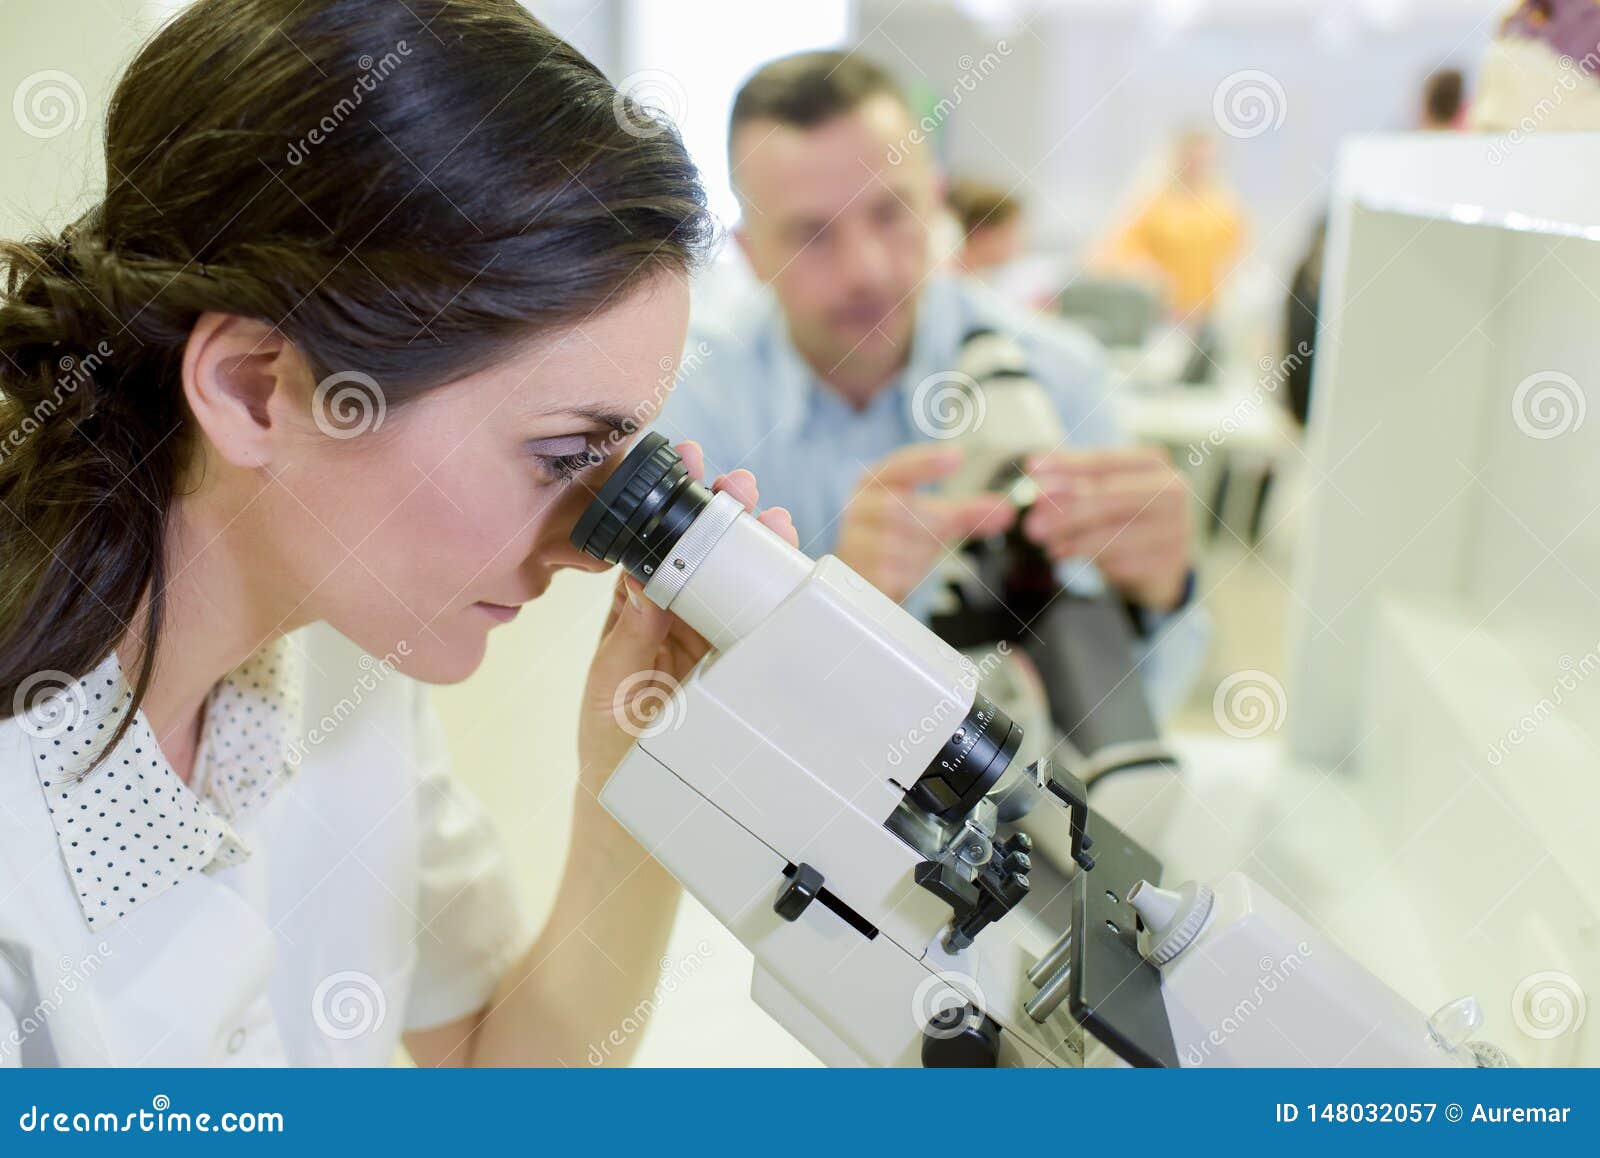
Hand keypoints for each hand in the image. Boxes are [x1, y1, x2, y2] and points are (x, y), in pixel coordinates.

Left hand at [578, 441, 796, 793]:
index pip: (657, 545)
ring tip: (771, 517)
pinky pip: (761, 622)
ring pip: (738, 581)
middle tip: (737, 485)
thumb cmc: (611, 741)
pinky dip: (776, 591)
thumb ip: (630, 636)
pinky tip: (787, 564)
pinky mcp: (741, 665)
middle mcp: (677, 616)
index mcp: (637, 608)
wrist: (642, 802)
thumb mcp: (612, 684)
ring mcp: (713, 638)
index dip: (671, 506)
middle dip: (723, 513)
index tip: (687, 469)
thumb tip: (645, 584)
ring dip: (756, 544)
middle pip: (703, 553)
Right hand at [834, 444, 1016, 602]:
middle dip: (930, 524)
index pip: (897, 466)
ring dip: (917, 555)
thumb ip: (968, 513)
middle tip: (942, 531)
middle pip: (899, 509)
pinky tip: (902, 575)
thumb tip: (1006, 510)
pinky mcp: (853, 576)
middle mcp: (857, 509)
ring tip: (913, 558)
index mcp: (873, 485)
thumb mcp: (932, 522)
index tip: (957, 456)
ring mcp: (852, 543)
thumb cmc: (897, 542)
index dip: (925, 462)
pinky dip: (905, 577)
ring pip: (895, 546)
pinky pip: (889, 575)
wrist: (860, 582)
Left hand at [1021, 446, 1190, 611]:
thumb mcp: (1102, 493)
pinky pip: (1120, 561)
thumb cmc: (1125, 517)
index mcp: (1154, 464)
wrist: (1161, 562)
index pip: (1104, 461)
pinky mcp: (1168, 562)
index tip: (1031, 467)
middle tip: (1032, 522)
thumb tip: (1034, 469)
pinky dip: (1088, 560)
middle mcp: (1172, 491)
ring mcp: (1175, 528)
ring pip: (1112, 533)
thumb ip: (1071, 480)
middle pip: (1108, 496)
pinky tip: (1065, 555)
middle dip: (1064, 509)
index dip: (1065, 464)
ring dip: (1072, 539)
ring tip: (1046, 543)